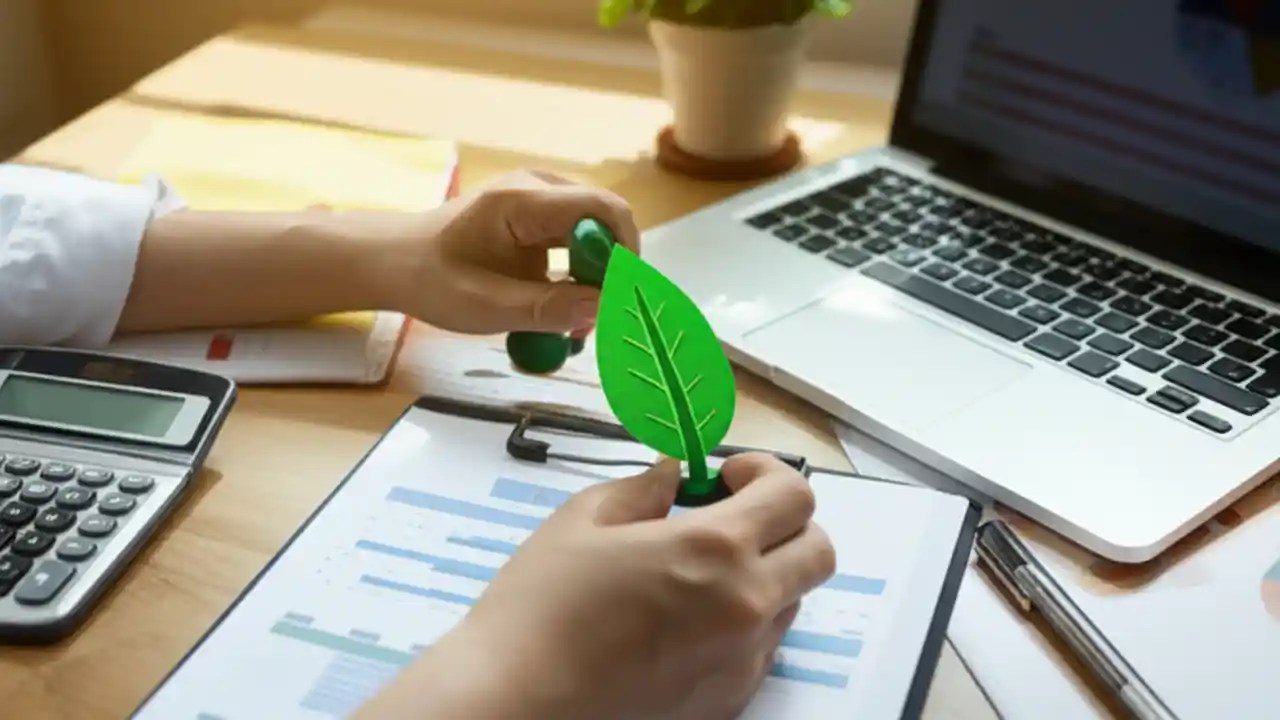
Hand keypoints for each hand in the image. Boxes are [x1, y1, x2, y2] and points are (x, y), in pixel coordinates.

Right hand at [359, 453, 835, 719]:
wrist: (517, 703)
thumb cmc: (538, 609)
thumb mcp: (581, 522)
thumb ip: (641, 490)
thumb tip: (673, 478)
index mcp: (714, 549)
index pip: (794, 496)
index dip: (766, 473)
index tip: (727, 476)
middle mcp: (746, 605)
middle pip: (817, 551)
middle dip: (785, 523)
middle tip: (732, 517)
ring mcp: (743, 659)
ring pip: (791, 600)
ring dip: (764, 573)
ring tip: (698, 572)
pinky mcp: (729, 700)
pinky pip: (762, 648)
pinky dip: (743, 622)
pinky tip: (685, 620)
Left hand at [393, 170, 640, 338]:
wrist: (394, 262)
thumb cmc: (430, 280)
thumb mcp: (486, 306)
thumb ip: (546, 309)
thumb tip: (603, 309)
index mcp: (523, 201)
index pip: (602, 209)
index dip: (624, 251)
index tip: (620, 298)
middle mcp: (538, 189)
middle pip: (605, 222)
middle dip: (611, 273)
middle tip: (597, 322)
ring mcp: (539, 201)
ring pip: (595, 235)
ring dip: (596, 279)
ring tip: (578, 324)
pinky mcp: (537, 219)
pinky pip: (577, 243)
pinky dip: (579, 277)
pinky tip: (562, 310)